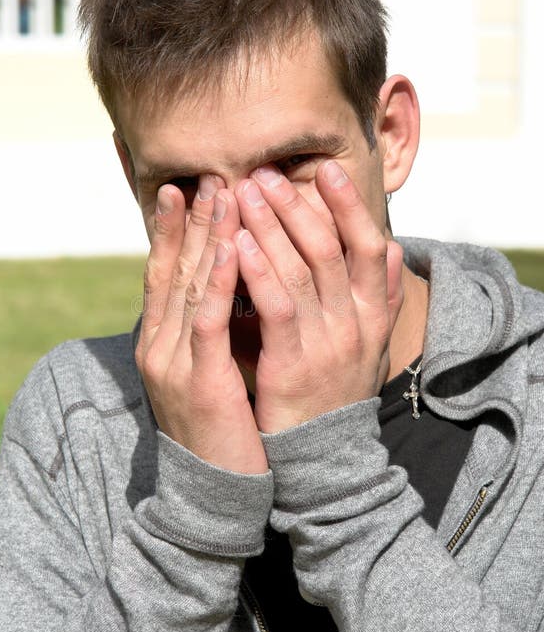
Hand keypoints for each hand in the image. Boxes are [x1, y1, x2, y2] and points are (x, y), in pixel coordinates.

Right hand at [136, 176, 266, 473]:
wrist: (213, 493)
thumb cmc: (221, 427)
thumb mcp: (209, 370)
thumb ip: (213, 329)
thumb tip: (232, 287)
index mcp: (162, 341)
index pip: (165, 273)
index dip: (174, 229)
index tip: (187, 188)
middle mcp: (160, 345)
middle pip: (173, 270)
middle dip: (192, 220)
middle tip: (208, 175)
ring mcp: (174, 363)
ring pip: (187, 287)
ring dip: (205, 237)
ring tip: (221, 193)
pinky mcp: (200, 382)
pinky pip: (208, 322)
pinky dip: (217, 282)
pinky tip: (231, 248)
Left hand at [234, 161, 403, 432]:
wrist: (323, 460)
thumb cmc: (336, 392)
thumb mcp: (370, 345)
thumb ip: (381, 297)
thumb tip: (393, 248)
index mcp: (373, 315)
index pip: (367, 247)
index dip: (347, 207)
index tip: (325, 171)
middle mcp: (355, 325)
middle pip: (328, 251)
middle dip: (296, 206)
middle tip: (263, 174)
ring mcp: (326, 345)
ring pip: (301, 271)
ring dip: (271, 227)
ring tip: (242, 192)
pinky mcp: (293, 365)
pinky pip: (277, 308)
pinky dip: (259, 271)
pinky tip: (237, 243)